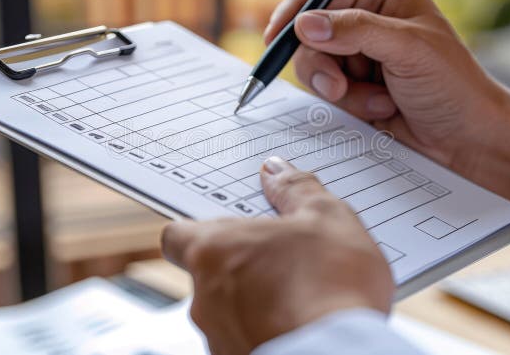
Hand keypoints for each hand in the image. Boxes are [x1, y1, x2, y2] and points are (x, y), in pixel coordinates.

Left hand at [161, 157, 392, 354]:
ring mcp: (218, 338)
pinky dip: (269, 332)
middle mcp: (204, 299)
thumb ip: (296, 190)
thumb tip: (278, 170)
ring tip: (305, 300)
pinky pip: (248, 341)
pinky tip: (302, 328)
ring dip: (258, 304)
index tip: (229, 230)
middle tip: (287, 263)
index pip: (177, 235)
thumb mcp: (327, 218)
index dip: (200, 231)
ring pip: (230, 313)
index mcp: (213, 251)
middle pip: (211, 275)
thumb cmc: (332, 288)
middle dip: (245, 269)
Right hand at [265, 0, 509, 206]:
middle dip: (323, 64)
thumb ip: (355, 31)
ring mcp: (359, 53)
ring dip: (341, 90)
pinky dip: (349, 104)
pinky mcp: (354, 84)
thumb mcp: (407, 50)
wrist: (470, 139)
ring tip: (379, 101)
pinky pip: (325, 90)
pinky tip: (382, 109)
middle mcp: (368, 17)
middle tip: (339, 87)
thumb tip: (305, 24)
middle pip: (310, 30)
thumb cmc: (454, 87)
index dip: (297, 10)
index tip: (277, 36)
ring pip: (313, 64)